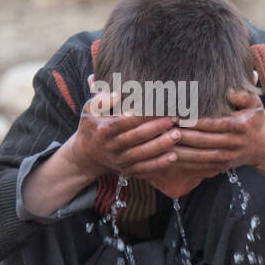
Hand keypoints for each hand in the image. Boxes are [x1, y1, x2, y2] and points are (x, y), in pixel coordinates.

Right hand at [63, 89, 182, 180]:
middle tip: (174, 119)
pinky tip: (174, 156)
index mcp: (104, 130)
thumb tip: (117, 93)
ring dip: (162, 145)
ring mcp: (120, 161)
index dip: (143, 115)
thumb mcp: (89, 110)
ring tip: (177, 134)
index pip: (126, 122)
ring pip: (143, 154)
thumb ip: (101, 100)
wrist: (87, 155)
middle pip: (137, 137)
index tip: (159, 107)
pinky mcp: (127, 170)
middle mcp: (112, 147)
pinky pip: (145, 169)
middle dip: (157, 128)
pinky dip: (159, 163)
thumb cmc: (93, 126)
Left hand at [172, 88, 264, 175]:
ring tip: (162, 143)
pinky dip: (186, 163)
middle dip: (181, 135)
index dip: (193, 121)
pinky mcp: (222, 166)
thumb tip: (227, 90)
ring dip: (180, 151)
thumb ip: (242, 94)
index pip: (212, 124)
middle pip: (202, 140)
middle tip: (163, 128)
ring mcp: (227, 157)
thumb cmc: (255, 120)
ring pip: (199, 156)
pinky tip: (170, 157)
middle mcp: (233, 143)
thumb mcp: (255, 103)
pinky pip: (201, 166)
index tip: (176, 116)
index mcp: (239, 126)